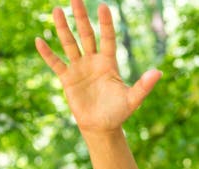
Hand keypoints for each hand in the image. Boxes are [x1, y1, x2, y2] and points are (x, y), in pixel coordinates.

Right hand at [35, 0, 160, 132]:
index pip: (107, 38)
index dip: (106, 23)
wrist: (102, 127)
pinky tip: (39, 40)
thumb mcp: (133, 99)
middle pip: (87, 35)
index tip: (103, 6)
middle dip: (81, 17)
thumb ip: (144, 85)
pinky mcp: (67, 79)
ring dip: (63, 28)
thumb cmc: (119, 112)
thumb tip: (159, 73)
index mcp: (109, 63)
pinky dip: (48, 54)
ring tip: (58, 10)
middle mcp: (93, 61)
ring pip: (70, 44)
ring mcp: (79, 68)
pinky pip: (56, 63)